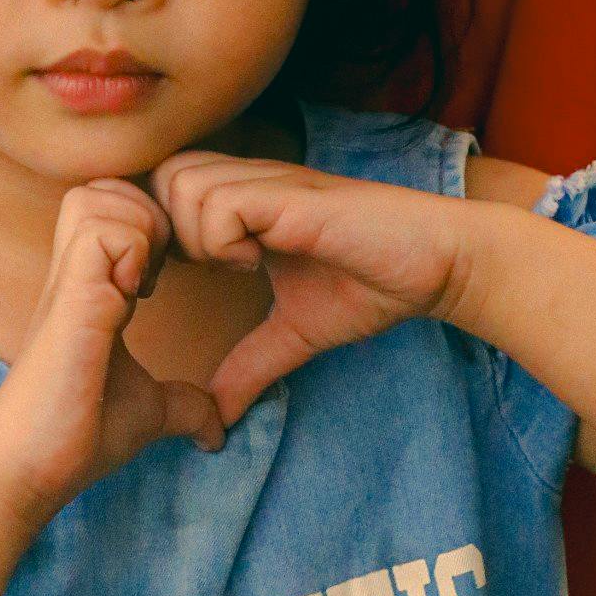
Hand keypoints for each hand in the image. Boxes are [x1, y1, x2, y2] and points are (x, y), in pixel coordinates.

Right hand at [0, 180, 224, 533]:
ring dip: (137, 226)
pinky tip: (134, 297)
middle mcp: (76, 273)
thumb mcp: (145, 409)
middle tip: (163, 268)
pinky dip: (131, 251)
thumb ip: (181, 404)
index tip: (167, 276)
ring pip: (99, 194)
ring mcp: (70, 280)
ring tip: (146, 279)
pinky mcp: (72, 297)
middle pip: (102, 184)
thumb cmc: (75, 435)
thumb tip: (215, 427)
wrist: (29, 468)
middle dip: (147, 212)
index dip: (151, 223)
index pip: (114, 206)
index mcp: (92, 287)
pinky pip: (104, 232)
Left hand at [149, 150, 470, 425]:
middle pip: (160, 176)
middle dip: (165, 231)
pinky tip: (259, 260)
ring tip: (237, 266)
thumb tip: (219, 419)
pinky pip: (220, 204)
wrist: (436, 262)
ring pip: (182, 185)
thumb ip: (252, 364)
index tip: (181, 280)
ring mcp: (268, 183)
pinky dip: (226, 239)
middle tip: (199, 273)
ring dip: (197, 235)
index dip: (158, 234)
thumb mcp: (297, 332)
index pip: (162, 189)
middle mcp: (249, 182)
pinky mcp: (290, 194)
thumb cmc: (372, 284)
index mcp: (243, 205)